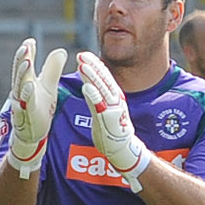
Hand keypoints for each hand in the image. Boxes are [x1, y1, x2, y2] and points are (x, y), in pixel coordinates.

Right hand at [4, 39, 67, 174]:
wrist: (33, 133)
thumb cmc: (40, 107)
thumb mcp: (48, 86)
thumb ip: (52, 69)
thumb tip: (60, 50)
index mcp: (26, 82)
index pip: (24, 65)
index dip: (26, 53)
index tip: (29, 41)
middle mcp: (21, 91)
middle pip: (19, 73)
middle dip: (21, 59)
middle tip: (25, 47)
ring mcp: (21, 103)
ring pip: (20, 87)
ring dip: (23, 74)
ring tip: (27, 62)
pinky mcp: (25, 116)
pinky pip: (24, 104)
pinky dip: (26, 95)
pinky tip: (30, 85)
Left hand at [77, 53, 147, 174]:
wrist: (122, 150)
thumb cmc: (111, 130)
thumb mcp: (102, 109)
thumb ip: (96, 97)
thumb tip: (87, 83)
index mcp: (114, 96)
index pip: (104, 77)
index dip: (95, 65)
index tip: (84, 55)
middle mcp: (115, 100)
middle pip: (104, 79)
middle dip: (93, 65)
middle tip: (82, 55)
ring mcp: (113, 109)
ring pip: (102, 89)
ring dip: (92, 76)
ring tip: (83, 65)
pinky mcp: (109, 119)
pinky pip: (100, 106)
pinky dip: (94, 95)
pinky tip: (86, 86)